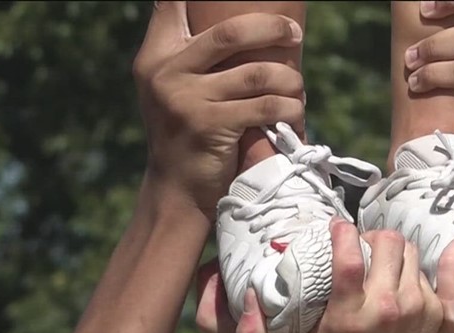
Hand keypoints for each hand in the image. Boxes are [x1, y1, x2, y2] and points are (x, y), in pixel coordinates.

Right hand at [134, 1, 305, 212]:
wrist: (177, 192)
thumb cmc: (186, 135)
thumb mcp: (171, 89)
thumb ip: (189, 55)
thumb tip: (235, 21)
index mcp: (155, 56)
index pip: (171, 3)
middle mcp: (167, 72)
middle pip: (230, 31)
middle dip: (271, 27)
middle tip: (293, 32)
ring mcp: (187, 100)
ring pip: (256, 73)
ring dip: (289, 78)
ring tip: (298, 87)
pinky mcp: (210, 126)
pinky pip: (265, 106)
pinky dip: (289, 107)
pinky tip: (296, 110)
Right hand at [234, 221, 442, 332]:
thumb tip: (246, 294)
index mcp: (349, 316)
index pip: (350, 258)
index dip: (343, 233)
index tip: (335, 227)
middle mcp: (385, 308)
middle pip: (387, 244)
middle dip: (371, 236)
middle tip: (359, 244)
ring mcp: (414, 308)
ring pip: (408, 252)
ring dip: (392, 249)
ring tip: (377, 256)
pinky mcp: (432, 312)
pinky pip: (421, 272)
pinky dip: (406, 270)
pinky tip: (393, 278)